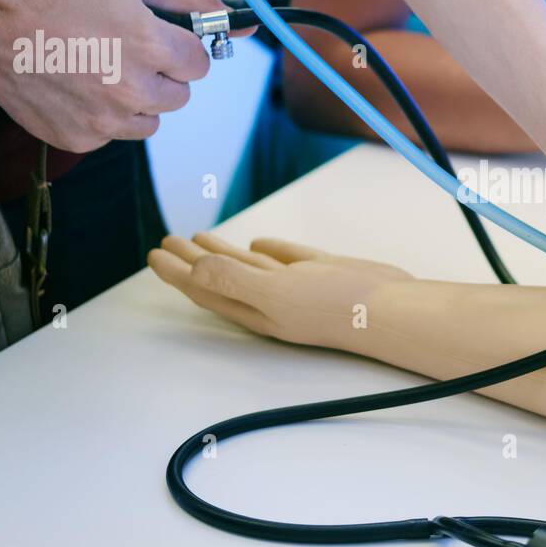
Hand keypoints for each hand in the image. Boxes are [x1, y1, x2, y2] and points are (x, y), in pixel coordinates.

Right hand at [0, 0, 236, 151]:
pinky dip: (102, 116)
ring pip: (150, 121)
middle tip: (124, 51)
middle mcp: (133, 89)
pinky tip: (75, 86)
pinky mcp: (82, 138)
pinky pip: (114, 133)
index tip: (162, 41)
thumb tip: (243, 22)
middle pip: (179, 96)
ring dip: (136, 101)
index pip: (201, 65)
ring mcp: (106, 120)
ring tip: (98, 68)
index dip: (182, 50)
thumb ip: (191, 3)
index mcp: (152, 47)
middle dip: (161, 76)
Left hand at [148, 233, 412, 352]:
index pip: (205, 287)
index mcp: (255, 309)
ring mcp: (296, 286)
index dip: (177, 272)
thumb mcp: (277, 292)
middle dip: (191, 260)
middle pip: (220, 277)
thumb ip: (234, 278)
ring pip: (248, 266)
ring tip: (197, 237)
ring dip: (221, 252)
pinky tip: (256, 244)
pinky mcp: (321, 271)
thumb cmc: (335, 306)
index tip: (154, 253)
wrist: (391, 309)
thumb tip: (194, 267)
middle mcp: (270, 300)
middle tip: (166, 241)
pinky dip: (267, 250)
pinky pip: (284, 259)